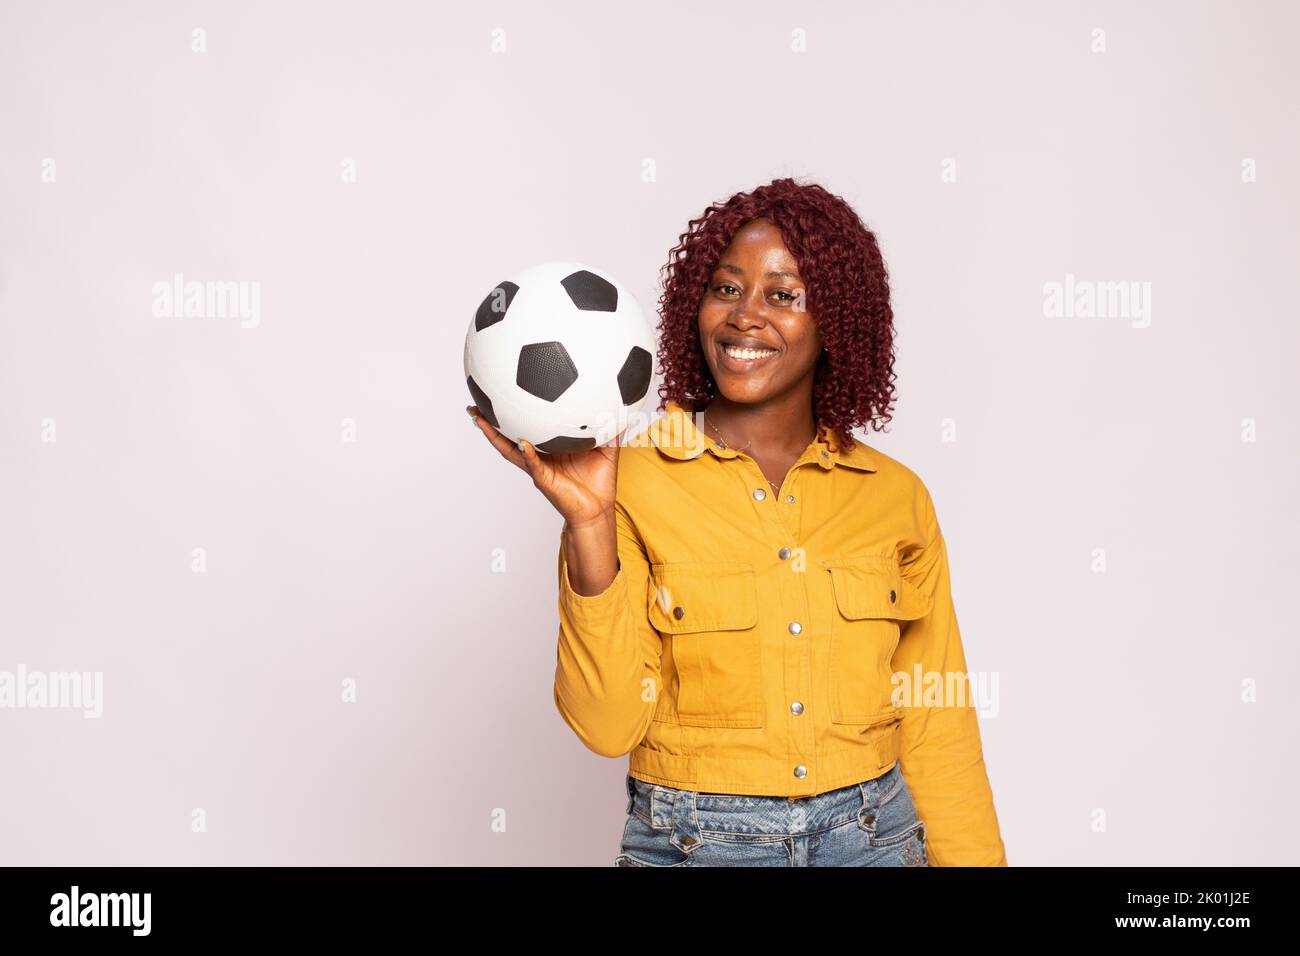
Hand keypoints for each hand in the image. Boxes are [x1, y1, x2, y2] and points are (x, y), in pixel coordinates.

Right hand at [465, 405, 617, 527]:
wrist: (598, 510)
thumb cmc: (599, 482)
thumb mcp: (607, 448)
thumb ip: (609, 428)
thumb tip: (618, 405)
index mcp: (551, 447)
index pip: (529, 427)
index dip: (516, 413)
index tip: (505, 394)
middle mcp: (539, 456)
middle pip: (509, 436)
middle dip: (491, 422)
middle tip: (476, 404)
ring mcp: (538, 467)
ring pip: (511, 449)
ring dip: (495, 436)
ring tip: (480, 419)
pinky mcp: (544, 479)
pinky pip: (533, 464)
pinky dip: (527, 454)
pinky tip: (522, 442)